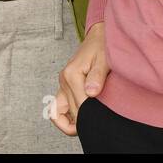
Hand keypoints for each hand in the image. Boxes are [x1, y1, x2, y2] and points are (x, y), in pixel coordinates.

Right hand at [51, 21, 108, 135]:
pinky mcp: (64, 86)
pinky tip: (81, 120)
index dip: (92, 116)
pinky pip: (58, 107)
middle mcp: (64, 80)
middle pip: (71, 112)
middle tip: (101, 123)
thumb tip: (91, 93)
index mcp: (72, 74)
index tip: (104, 120)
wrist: (99, 36)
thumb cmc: (103, 46)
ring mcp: (62, 83)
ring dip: (71, 122)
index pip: (80, 106)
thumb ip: (97, 76)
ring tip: (87, 125)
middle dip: (84, 121)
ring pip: (58, 113)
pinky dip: (66, 117)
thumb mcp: (104, 59)